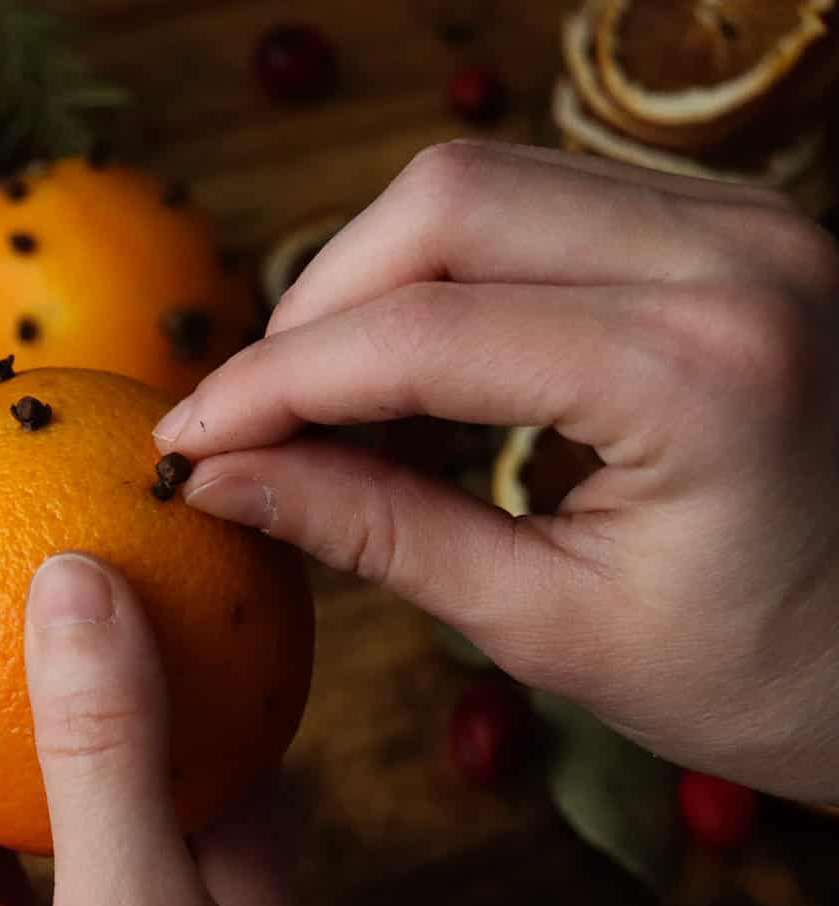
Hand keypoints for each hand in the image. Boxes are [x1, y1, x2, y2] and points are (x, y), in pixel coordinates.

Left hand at [0, 552, 441, 905]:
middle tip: (36, 559)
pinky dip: (245, 774)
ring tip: (153, 588)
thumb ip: (100, 768)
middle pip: (1, 791)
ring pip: (126, 810)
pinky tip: (262, 684)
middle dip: (18, 679)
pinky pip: (230, 848)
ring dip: (144, 711)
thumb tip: (65, 586)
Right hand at [157, 141, 838, 801]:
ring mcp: (747, 223)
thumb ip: (376, 534)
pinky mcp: (733, 227)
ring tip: (335, 405)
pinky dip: (449, 275)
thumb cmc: (769, 675)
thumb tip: (222, 477)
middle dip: (316, 308)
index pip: (420, 335)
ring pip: (482, 181)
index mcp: (704, 374)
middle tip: (258, 417)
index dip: (272, 383)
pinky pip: (542, 203)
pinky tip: (424, 376)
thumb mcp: (555, 627)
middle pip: (443, 201)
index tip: (186, 438)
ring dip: (377, 283)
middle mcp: (736, 257)